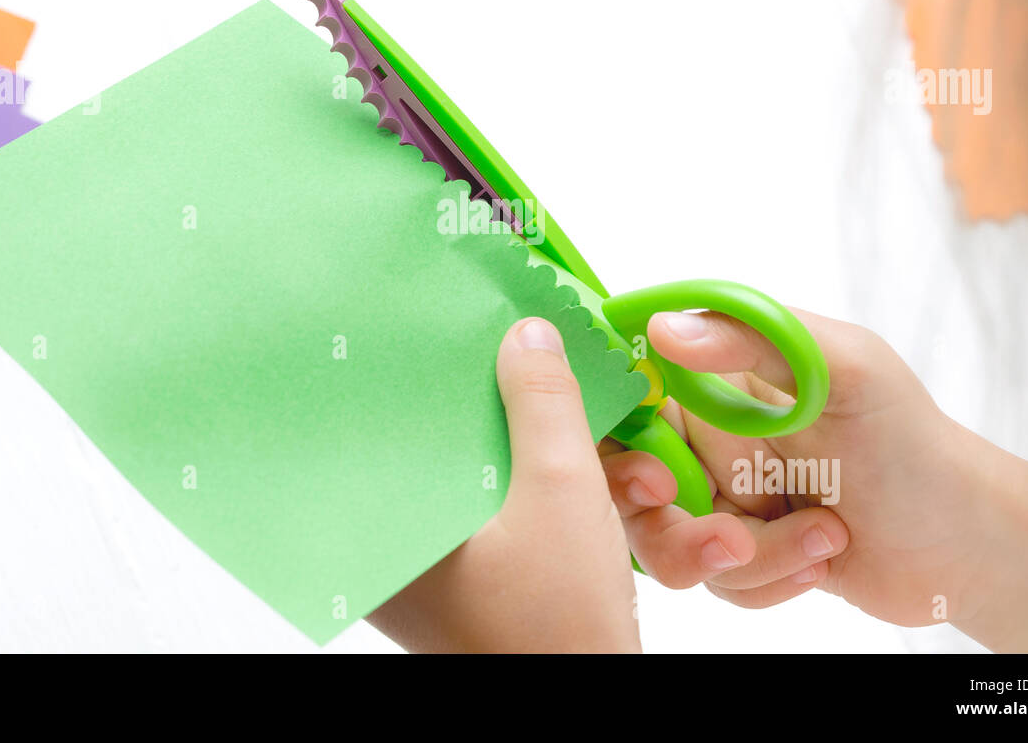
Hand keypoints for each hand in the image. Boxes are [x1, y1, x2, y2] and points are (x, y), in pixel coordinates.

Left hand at [368, 317, 639, 651]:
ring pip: (494, 474)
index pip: (401, 418)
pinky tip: (624, 491)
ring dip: (565, 459)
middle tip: (570, 385)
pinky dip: (562, 494)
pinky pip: (512, 508)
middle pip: (457, 441)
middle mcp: (405, 547)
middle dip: (530, 416)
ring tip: (633, 470)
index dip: (444, 367)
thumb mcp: (562, 490)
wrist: (599, 712)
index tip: (474, 324)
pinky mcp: (480, 579)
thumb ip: (544, 401)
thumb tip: (528, 331)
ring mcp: (444, 566)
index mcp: (394, 526)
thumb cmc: (559, 627)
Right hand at [606, 308, 1027, 650]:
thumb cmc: (915, 445)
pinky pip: (714, 580)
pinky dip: (768, 581)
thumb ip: (754, 337)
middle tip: (732, 537)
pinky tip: (823, 558)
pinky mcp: (743, 550)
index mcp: (721, 374)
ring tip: (818, 541)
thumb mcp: (844, 370)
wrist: (969, 546)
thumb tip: (662, 327)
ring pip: (671, 542)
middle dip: (675, 527)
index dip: (619, 438)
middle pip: (632, 482)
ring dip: (745, 559)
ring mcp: (723, 493)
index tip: (654, 477)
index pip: (631, 392)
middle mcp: (711, 432)